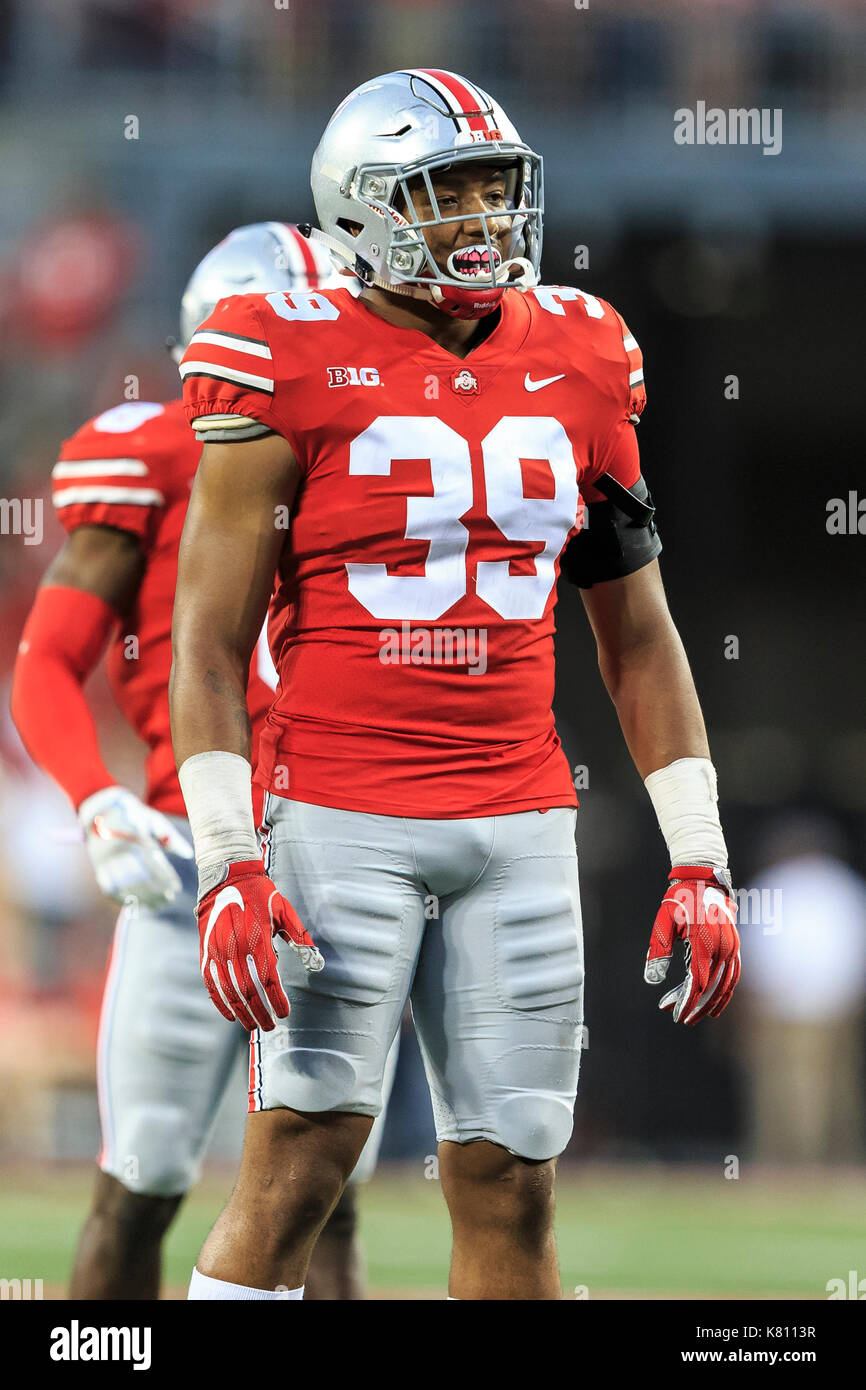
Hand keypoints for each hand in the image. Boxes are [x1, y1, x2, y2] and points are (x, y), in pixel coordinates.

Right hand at [78, 785, 193, 908]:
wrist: (101, 810)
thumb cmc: (135, 815)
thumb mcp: (153, 819)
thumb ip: (170, 836)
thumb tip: (189, 854)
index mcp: (133, 837)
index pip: (151, 862)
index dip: (165, 877)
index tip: (176, 888)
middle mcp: (117, 850)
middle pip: (137, 877)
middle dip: (155, 891)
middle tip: (170, 898)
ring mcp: (105, 860)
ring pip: (123, 886)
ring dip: (142, 899)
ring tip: (159, 905)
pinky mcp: (98, 867)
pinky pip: (109, 889)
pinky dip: (123, 900)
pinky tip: (138, 905)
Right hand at [197, 860, 323, 1030]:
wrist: (227, 878)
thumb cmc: (261, 895)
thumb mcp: (285, 910)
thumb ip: (300, 937)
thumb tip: (317, 963)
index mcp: (257, 938)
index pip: (268, 979)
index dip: (277, 1000)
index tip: (285, 1013)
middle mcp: (235, 947)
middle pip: (248, 991)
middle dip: (260, 1012)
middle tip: (270, 1026)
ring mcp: (217, 951)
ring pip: (229, 991)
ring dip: (241, 1012)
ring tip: (252, 1026)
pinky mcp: (205, 952)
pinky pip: (211, 983)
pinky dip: (220, 1002)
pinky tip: (230, 1015)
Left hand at [644, 866, 739, 1023]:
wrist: (703, 879)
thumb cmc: (679, 900)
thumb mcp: (663, 923)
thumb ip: (658, 951)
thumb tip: (652, 980)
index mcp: (704, 940)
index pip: (698, 982)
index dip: (687, 1002)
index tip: (675, 1014)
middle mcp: (722, 946)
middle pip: (712, 987)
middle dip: (696, 1006)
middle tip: (681, 1018)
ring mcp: (732, 946)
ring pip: (727, 984)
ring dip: (713, 1002)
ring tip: (697, 1015)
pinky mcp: (735, 946)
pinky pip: (734, 974)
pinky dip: (726, 991)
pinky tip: (715, 1002)